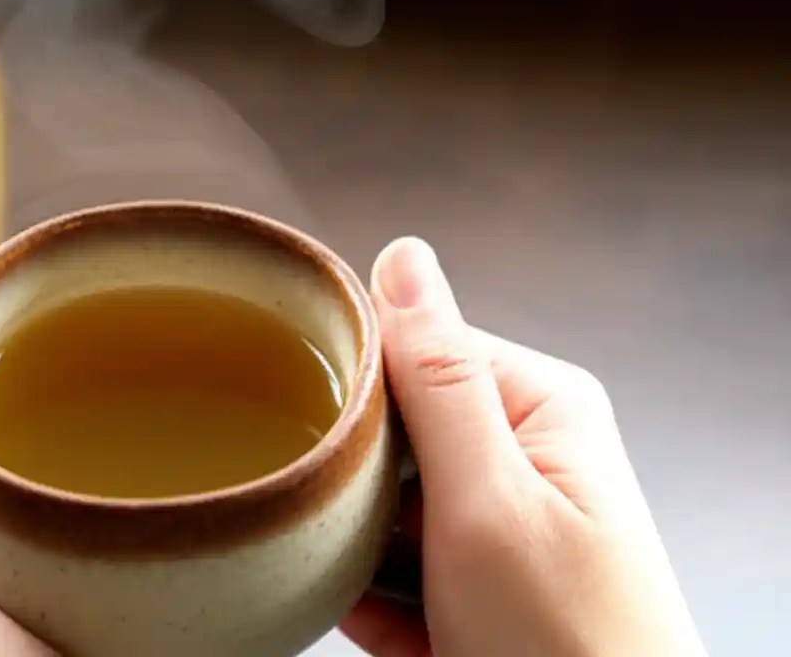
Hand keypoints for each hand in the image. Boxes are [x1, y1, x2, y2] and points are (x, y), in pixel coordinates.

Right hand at [341, 238, 707, 656]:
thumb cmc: (567, 644)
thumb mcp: (488, 500)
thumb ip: (438, 378)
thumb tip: (401, 254)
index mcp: (539, 409)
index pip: (417, 346)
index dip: (355, 380)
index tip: (305, 416)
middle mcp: (517, 459)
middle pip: (390, 429)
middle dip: (348, 476)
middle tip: (322, 514)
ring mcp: (488, 532)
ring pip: (377, 504)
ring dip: (349, 539)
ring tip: (341, 572)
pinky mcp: (463, 593)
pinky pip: (385, 569)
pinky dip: (361, 592)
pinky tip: (353, 611)